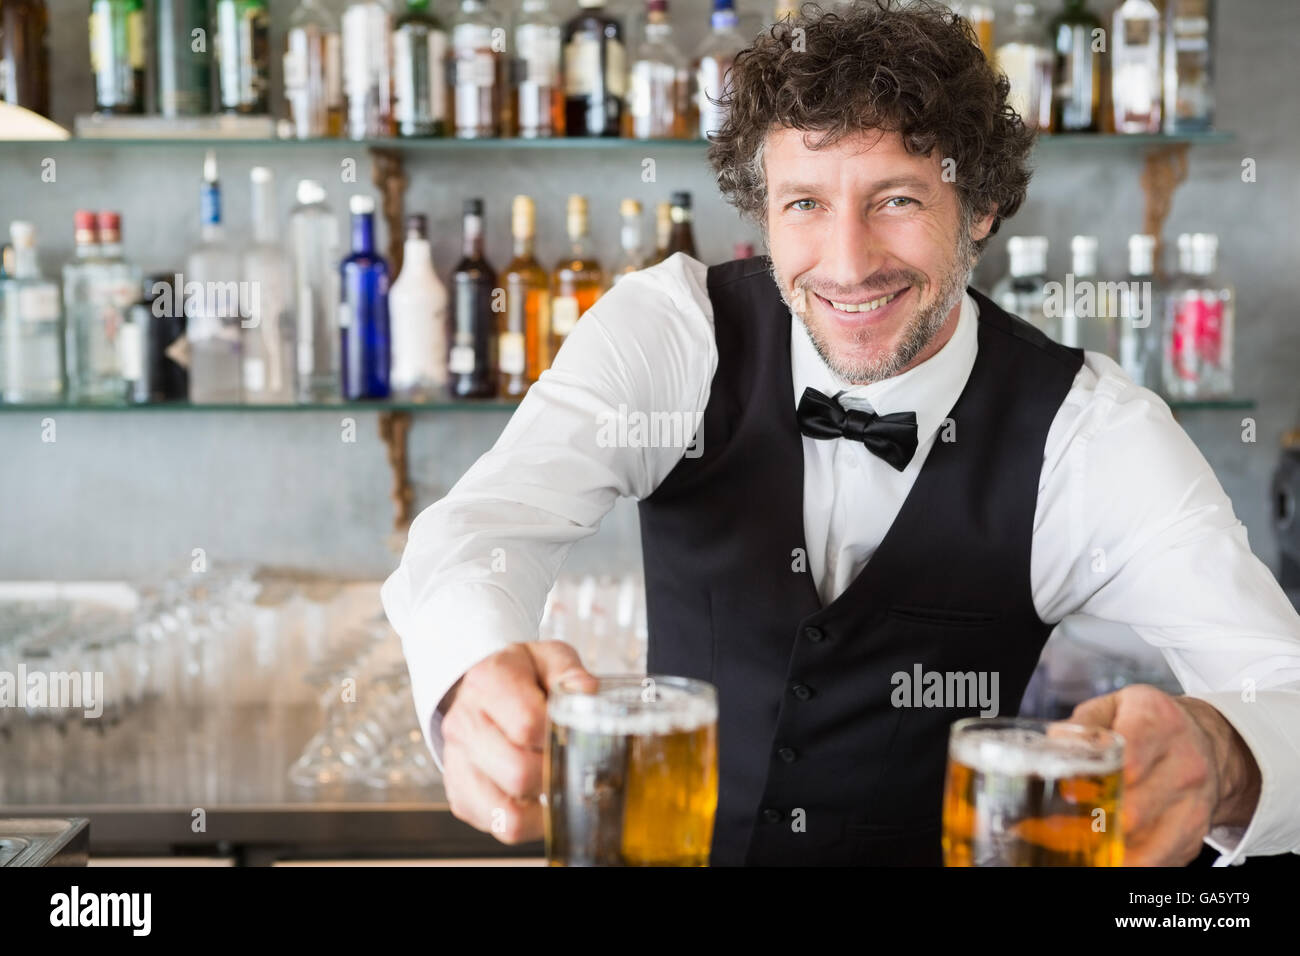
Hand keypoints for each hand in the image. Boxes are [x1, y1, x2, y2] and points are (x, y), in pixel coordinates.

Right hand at [440, 641, 595, 844]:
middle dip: (554, 774)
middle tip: (568, 763)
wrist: (482, 688)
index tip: (571, 733)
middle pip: (517, 772)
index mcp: (486, 682)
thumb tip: (588, 694)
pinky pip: (499, 826)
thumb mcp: (549, 658)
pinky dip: (529, 822)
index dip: (559, 736)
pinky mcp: (460, 796)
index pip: (527, 724)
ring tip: (556, 786)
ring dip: (543, 808)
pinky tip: (538, 798)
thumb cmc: (522, 676)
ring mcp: (457, 764)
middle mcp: (464, 723)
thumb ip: (571, 674)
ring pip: (506, 813)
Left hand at [1069, 684, 1261, 865]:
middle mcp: (1184, 763)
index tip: (1072, 792)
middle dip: (1098, 822)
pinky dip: (1134, 862)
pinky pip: (1163, 858)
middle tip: (1062, 827)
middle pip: (1137, 808)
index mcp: (1159, 723)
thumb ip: (1083, 724)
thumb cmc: (1151, 724)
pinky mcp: (1196, 832)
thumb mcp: (1116, 706)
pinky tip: (1110, 857)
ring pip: (1152, 842)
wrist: (1207, 742)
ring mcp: (1195, 801)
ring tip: (1083, 848)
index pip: (1132, 756)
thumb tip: (1057, 744)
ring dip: (1114, 851)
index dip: (1100, 778)